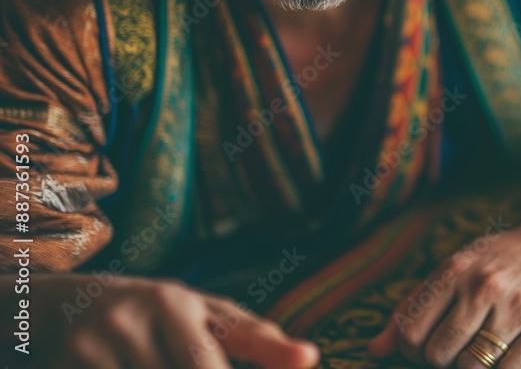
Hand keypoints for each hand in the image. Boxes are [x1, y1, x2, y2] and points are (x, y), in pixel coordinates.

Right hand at [3, 273, 318, 367]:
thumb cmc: (159, 316)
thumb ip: (256, 338)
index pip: (207, 365)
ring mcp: (93, 344)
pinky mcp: (66, 365)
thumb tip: (312, 357)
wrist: (62, 304)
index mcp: (177, 303)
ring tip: (158, 362)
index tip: (295, 366)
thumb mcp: (207, 315)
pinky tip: (134, 368)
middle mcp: (133, 318)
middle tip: (185, 365)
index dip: (255, 362)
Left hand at [368, 221, 520, 367]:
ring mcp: (515, 309)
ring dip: (470, 368)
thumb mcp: (459, 267)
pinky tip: (502, 361)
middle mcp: (483, 287)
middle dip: (441, 362)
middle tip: (456, 350)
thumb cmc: (507, 258)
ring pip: (471, 367)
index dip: (411, 350)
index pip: (410, 331)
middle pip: (438, 354)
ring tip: (480, 352)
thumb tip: (374, 350)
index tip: (426, 347)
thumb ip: (417, 305)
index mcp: (456, 269)